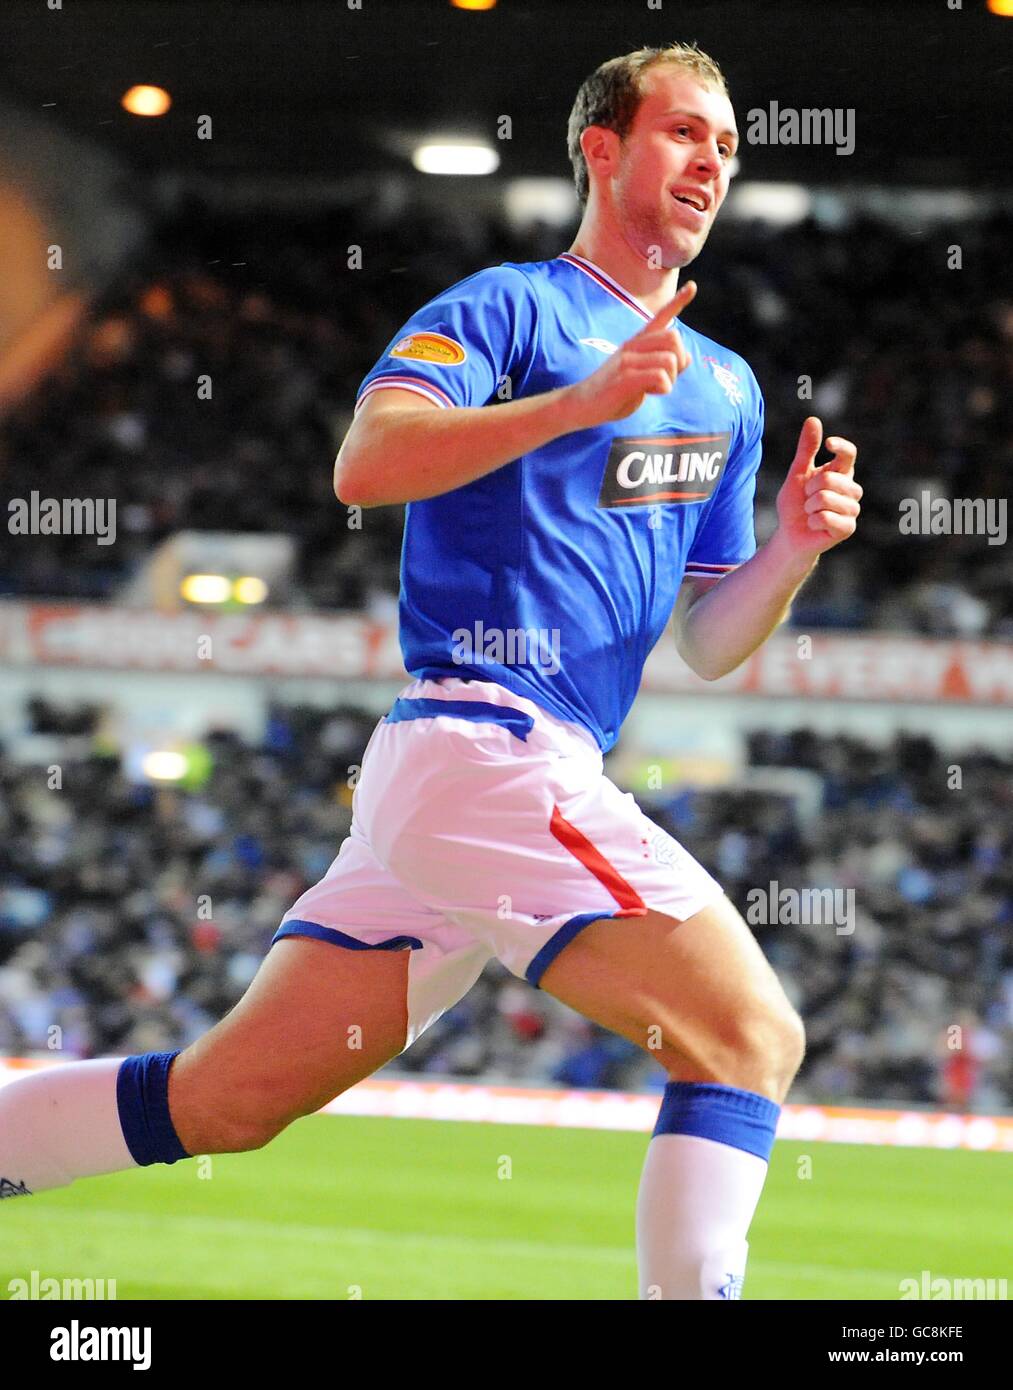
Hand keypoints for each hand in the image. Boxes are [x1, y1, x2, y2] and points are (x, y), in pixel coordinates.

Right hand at [564, 280, 696, 429]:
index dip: (678, 301)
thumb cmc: (611, 393)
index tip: (692, 286)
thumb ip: (661, 366)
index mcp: (636, 343)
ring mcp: (627, 360)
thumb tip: (687, 358)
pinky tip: (648, 393)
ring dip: (670, 379)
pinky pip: (660, 376)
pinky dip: (663, 388)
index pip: (660, 317)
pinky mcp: (625, 377)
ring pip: (670, 359)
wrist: (580, 405)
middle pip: (674, 337)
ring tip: (654, 389)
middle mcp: (632, 346)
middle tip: (666, 378)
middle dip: (679, 361)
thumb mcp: (639, 378)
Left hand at [775, 416, 860, 557]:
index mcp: (841, 473)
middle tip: (807, 499)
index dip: (841, 447)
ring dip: (810, 506)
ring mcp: (852, 509)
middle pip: (830, 478)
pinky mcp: (848, 528)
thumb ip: (807, 449)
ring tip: (811, 512)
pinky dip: (813, 521)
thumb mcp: (797, 473)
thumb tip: (813, 419)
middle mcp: (851, 489)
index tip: (828, 444)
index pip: (849, 454)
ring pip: (826, 498)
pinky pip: (826, 518)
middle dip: (810, 489)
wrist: (791, 535)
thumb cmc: (796, 504)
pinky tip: (815, 525)